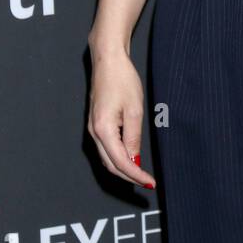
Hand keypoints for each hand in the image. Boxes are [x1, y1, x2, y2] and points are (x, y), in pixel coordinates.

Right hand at [87, 45, 156, 189]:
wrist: (107, 60)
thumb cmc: (122, 80)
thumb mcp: (134, 110)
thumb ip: (133, 137)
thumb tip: (134, 159)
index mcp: (103, 130)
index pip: (121, 162)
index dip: (136, 175)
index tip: (150, 182)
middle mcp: (94, 132)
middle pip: (111, 165)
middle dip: (129, 176)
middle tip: (147, 182)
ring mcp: (93, 128)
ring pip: (106, 158)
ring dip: (123, 168)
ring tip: (141, 174)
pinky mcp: (96, 123)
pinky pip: (105, 148)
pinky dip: (117, 157)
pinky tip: (130, 158)